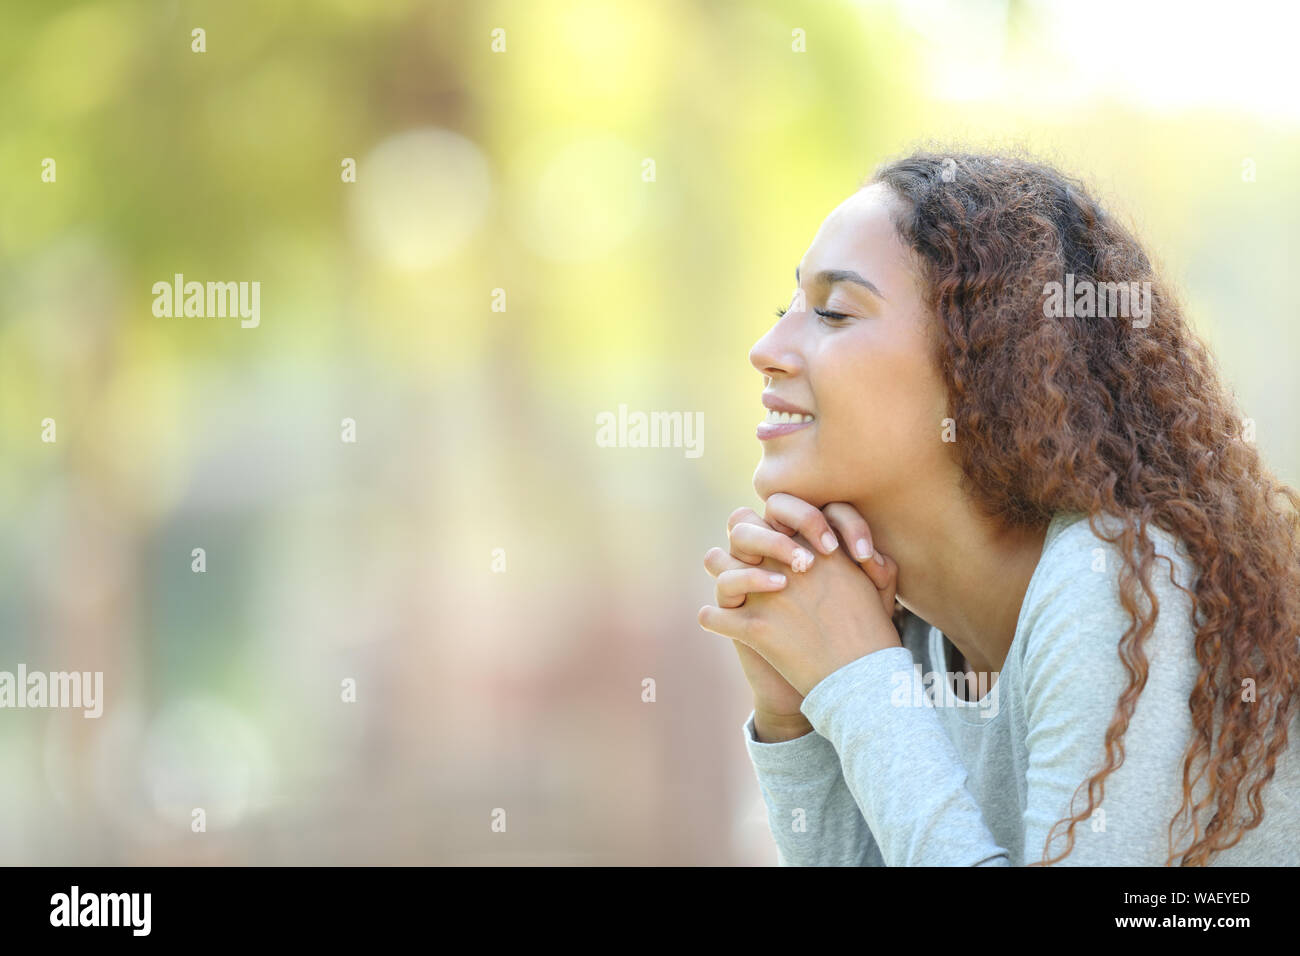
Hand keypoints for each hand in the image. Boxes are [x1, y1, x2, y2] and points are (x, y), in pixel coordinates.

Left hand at [700, 496, 901, 700]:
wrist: (863, 682)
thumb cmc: (875, 635)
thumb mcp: (882, 590)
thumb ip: (876, 562)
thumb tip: (867, 552)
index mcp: (817, 547)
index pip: (778, 509)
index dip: (775, 523)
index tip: (786, 546)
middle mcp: (788, 563)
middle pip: (740, 527)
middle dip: (741, 539)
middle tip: (752, 560)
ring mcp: (768, 595)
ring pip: (717, 565)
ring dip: (722, 575)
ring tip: (731, 592)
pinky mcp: (755, 628)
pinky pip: (713, 616)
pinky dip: (714, 621)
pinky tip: (719, 625)